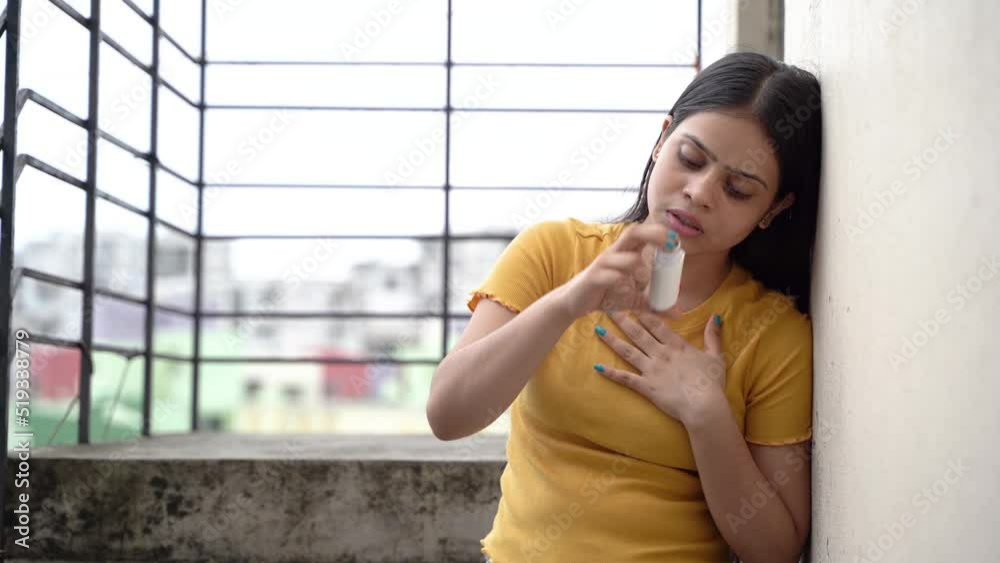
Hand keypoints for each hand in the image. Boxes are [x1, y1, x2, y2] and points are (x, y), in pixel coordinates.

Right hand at [555, 222, 672, 318]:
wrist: (574, 303)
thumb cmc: (606, 294)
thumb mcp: (633, 299)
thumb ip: (654, 304)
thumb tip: (677, 312)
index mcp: (626, 253)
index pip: (643, 234)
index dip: (660, 233)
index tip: (676, 241)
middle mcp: (615, 253)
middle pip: (633, 233)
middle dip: (653, 235)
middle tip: (669, 245)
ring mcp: (603, 264)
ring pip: (625, 257)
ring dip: (640, 267)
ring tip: (643, 281)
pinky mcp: (594, 278)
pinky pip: (611, 276)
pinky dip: (622, 283)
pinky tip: (625, 292)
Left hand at [594, 309, 727, 425]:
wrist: (704, 406)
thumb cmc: (711, 383)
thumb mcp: (715, 356)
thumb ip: (712, 336)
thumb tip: (715, 317)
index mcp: (676, 346)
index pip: (656, 324)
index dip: (642, 312)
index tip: (631, 302)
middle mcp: (660, 354)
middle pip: (638, 333)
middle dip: (622, 319)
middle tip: (608, 307)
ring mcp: (651, 370)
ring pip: (628, 351)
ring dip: (612, 340)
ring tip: (598, 329)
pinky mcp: (645, 387)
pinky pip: (625, 378)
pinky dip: (611, 373)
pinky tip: (597, 367)